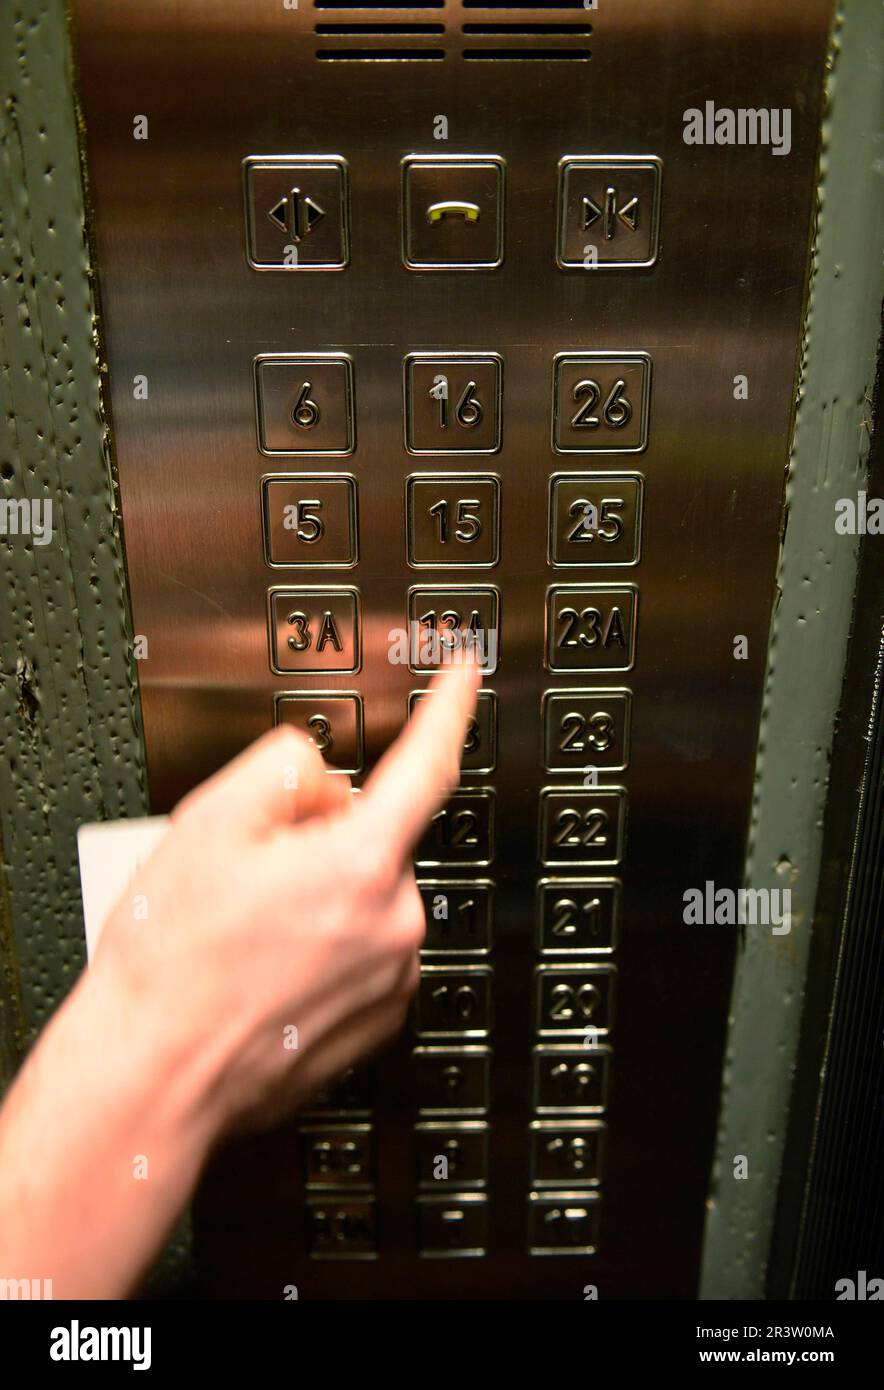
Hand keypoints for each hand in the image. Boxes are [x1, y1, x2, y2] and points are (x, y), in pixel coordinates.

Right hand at [89, 658, 480, 1134]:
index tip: (465, 676)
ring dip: (321, 897)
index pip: (428, 765)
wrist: (154, 1076)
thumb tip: (330, 785)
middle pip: (375, 839)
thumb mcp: (211, 822)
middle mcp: (394, 925)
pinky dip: (324, 945)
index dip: (449, 710)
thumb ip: (289, 769)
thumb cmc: (173, 962)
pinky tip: (265, 967)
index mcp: (363, 865)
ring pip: (366, 897)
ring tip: (247, 934)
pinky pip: (363, 950)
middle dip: (323, 837)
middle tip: (249, 875)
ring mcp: (390, 979)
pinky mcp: (377, 1020)